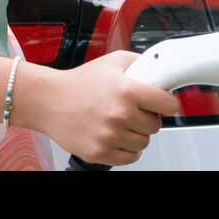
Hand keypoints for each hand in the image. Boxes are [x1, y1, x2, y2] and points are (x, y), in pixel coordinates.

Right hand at [27, 52, 182, 166]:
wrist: (49, 100)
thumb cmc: (79, 82)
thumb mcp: (113, 61)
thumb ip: (140, 63)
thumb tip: (160, 70)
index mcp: (128, 91)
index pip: (169, 104)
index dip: (168, 103)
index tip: (164, 103)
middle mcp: (121, 115)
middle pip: (156, 125)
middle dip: (148, 117)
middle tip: (134, 109)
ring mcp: (110, 136)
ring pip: (144, 142)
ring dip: (137, 133)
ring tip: (121, 121)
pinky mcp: (100, 152)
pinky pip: (130, 157)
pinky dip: (127, 149)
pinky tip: (117, 135)